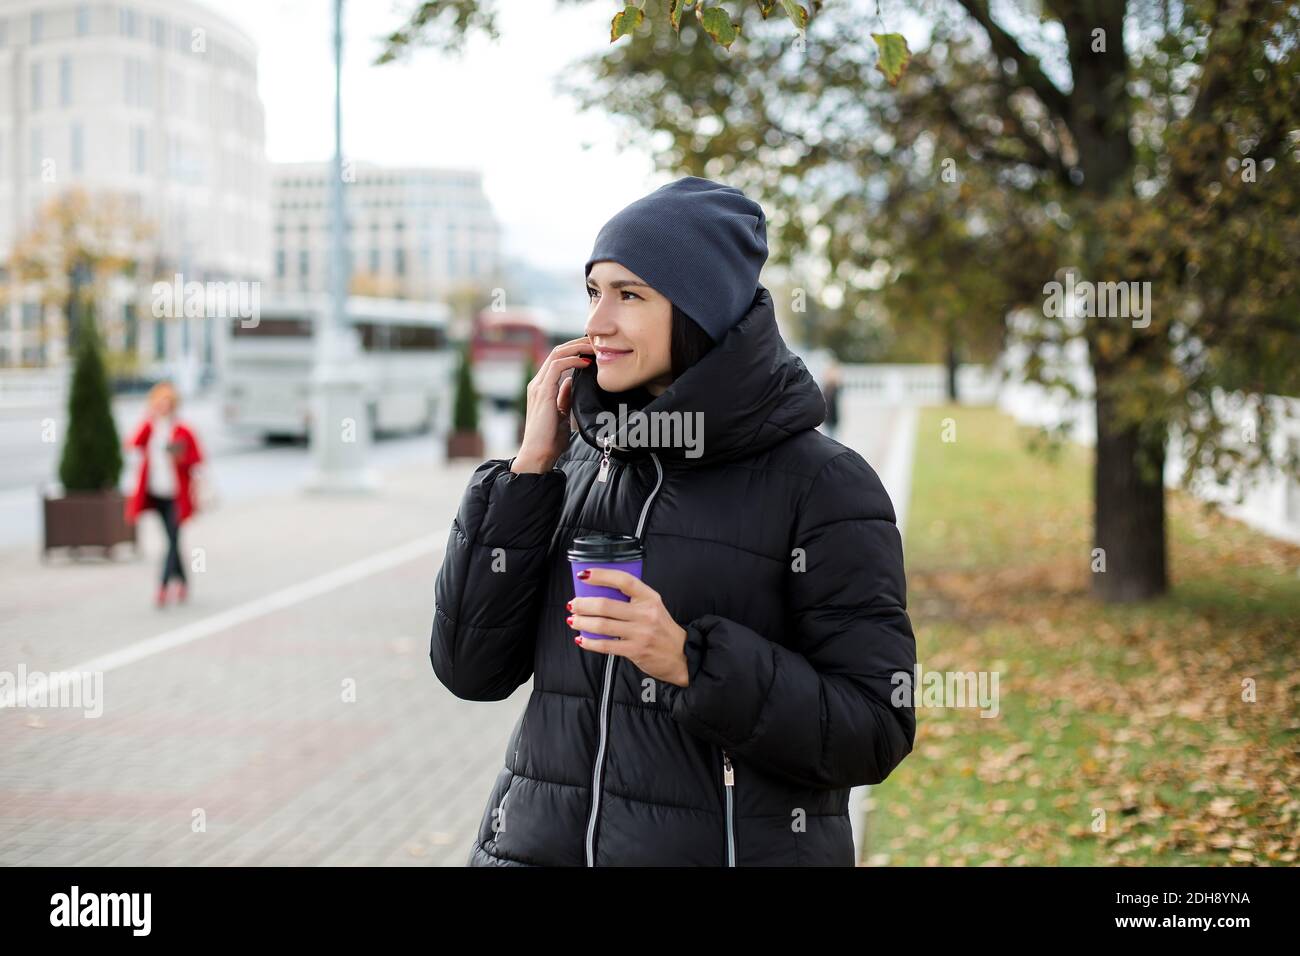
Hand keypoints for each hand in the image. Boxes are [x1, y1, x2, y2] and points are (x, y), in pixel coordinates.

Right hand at [511, 336, 592, 472]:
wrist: (538, 455)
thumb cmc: (550, 439)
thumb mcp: (561, 413)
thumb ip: (564, 397)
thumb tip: (572, 381)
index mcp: (542, 387)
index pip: (557, 359)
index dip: (575, 350)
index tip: (594, 350)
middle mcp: (538, 383)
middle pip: (557, 351)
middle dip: (578, 343)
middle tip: (597, 343)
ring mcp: (538, 386)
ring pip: (557, 354)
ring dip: (577, 348)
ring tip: (594, 348)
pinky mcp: (543, 392)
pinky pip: (557, 367)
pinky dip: (573, 360)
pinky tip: (586, 363)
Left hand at [568, 568, 689, 687]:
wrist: (681, 656)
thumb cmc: (662, 629)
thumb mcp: (653, 607)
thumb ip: (632, 600)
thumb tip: (599, 593)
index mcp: (650, 597)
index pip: (624, 580)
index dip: (601, 575)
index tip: (584, 575)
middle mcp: (646, 613)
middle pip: (606, 605)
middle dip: (583, 604)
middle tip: (573, 603)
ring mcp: (641, 633)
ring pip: (603, 625)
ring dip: (583, 622)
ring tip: (573, 620)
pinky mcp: (635, 651)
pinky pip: (606, 645)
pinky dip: (589, 642)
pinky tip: (581, 639)